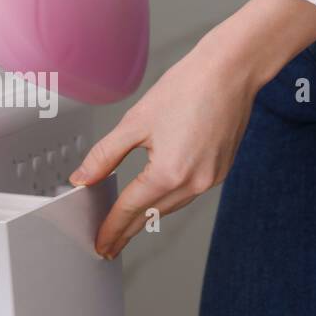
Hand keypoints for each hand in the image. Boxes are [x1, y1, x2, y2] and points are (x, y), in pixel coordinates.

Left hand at [69, 0, 315, 257]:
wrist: (231, 71)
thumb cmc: (188, 87)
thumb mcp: (135, 121)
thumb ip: (105, 155)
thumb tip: (84, 177)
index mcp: (170, 172)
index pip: (131, 209)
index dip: (112, 228)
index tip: (101, 244)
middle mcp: (194, 182)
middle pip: (151, 214)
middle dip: (128, 229)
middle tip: (108, 244)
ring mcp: (211, 179)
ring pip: (170, 206)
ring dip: (148, 216)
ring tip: (127, 225)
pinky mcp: (220, 170)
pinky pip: (188, 194)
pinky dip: (168, 199)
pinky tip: (156, 198)